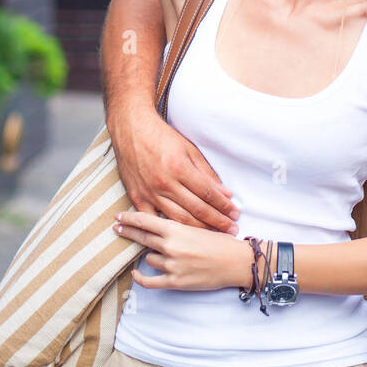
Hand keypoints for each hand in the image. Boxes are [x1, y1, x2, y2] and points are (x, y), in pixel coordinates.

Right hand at [110, 105, 238, 232]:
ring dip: (199, 230)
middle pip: (197, 210)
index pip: (208, 194)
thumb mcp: (189, 148)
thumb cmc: (161, 136)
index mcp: (179, 168)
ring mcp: (150, 193)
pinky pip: (154, 221)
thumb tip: (225, 193)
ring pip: (178, 220)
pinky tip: (181, 236)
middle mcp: (165, 183)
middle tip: (231, 230)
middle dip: (217, 222)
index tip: (235, 214)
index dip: (224, 206)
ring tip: (213, 236)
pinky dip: (167, 230)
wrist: (131, 129)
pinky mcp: (137, 198)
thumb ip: (207, 173)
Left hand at [113, 211, 254, 290]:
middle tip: (117, 228)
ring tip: (164, 254)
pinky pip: (149, 281)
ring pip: (149, 258)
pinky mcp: (175, 281)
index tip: (119, 217)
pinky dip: (141, 277)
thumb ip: (178, 224)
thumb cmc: (220, 241)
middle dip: (128, 232)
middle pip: (141, 237)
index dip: (129, 218)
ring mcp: (171, 264)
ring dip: (152, 255)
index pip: (145, 220)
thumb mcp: (198, 225)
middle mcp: (170, 246)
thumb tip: (159, 221)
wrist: (236, 262)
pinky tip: (136, 273)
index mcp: (176, 228)